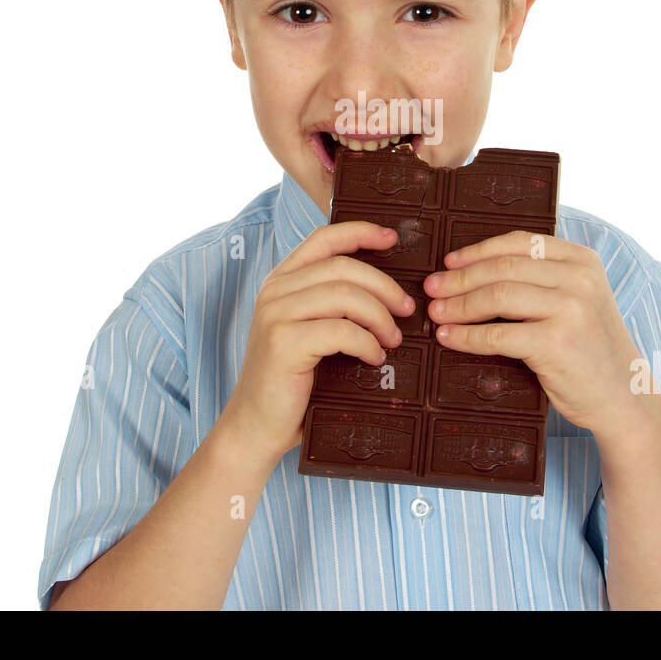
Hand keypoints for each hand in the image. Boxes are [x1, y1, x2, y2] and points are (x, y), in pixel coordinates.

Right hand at [221, 220, 414, 462]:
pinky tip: (374, 357)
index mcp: (280, 281)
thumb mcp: (306, 331)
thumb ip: (329, 304)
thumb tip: (384, 288)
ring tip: (393, 338)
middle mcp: (273, 291)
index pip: (323, 238)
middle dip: (384, 285)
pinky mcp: (283, 343)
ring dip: (380, 317)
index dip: (360, 232)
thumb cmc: (289, 381)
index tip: (392, 239)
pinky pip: (342, 330)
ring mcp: (275, 315)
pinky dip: (368, 343)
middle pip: (342, 267)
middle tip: (407, 309)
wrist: (253, 427)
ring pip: (345, 295)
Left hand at [422, 230, 660, 442]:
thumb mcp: (579, 300)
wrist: (623, 397)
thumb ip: (544, 279)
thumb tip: (476, 269)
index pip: (520, 242)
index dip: (478, 250)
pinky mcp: (556, 344)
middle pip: (502, 268)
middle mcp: (580, 279)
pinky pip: (497, 335)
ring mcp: (571, 310)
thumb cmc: (590, 348)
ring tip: (436, 312)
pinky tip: (449, 338)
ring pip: (496, 296)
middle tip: (432, 289)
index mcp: (583, 260)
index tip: (450, 262)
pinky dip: (466, 336)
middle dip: (460, 278)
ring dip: (458, 305)